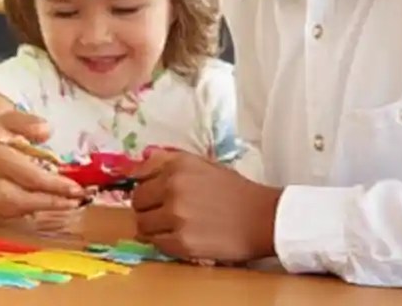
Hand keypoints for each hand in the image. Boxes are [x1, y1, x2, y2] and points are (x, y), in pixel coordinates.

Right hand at [0, 112, 87, 219]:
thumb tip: (47, 130)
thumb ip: (26, 122)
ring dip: (51, 208)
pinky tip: (58, 204)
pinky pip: (21, 215)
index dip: (53, 183)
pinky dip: (42, 210)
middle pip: (23, 199)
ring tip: (73, 202)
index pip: (27, 175)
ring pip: (22, 211)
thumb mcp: (6, 122)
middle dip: (54, 200)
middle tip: (80, 197)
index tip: (76, 186)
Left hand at [130, 150, 281, 263]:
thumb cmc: (235, 191)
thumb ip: (170, 161)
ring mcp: (176, 216)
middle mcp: (172, 188)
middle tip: (161, 213)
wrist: (264, 218)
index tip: (151, 194)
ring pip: (142, 224)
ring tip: (169, 227)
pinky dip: (163, 242)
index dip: (145, 186)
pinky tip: (179, 238)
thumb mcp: (203, 164)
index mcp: (177, 165)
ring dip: (152, 227)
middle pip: (137, 201)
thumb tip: (143, 158)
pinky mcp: (182, 242)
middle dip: (146, 207)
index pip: (139, 175)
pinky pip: (156, 243)